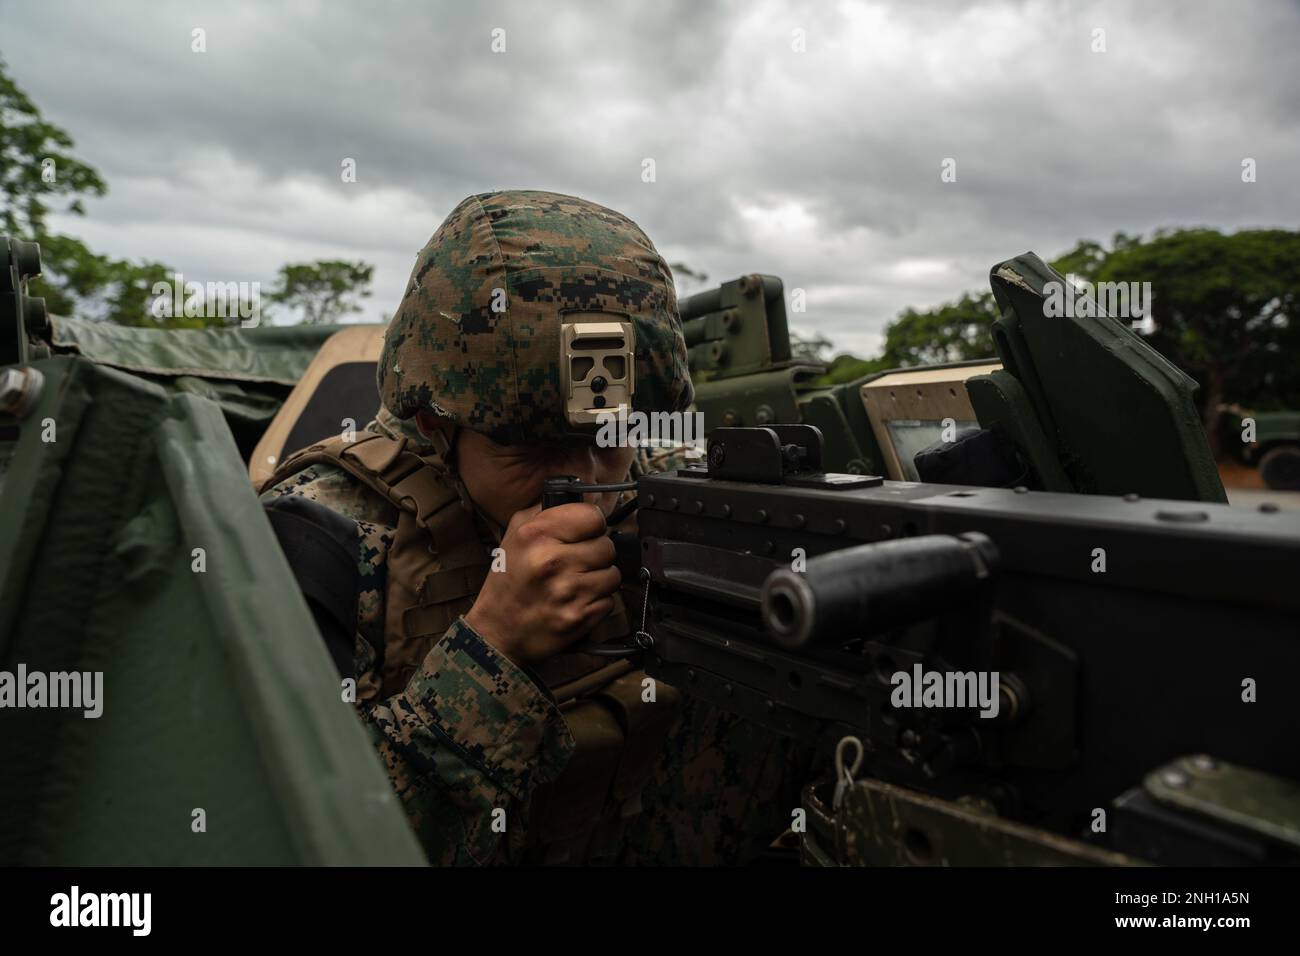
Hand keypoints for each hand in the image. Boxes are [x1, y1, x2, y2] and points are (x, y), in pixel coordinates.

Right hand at [465, 502, 619, 665]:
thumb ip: (545, 511)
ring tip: (576, 583)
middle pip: (607, 545)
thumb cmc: (508, 582)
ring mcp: (568, 591)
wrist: (497, 632)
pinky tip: (576, 601)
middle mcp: (553, 561)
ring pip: (612, 573)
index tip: (583, 533)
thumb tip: (582, 497)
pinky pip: (609, 600)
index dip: (591, 525)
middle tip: (575, 563)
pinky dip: (597, 601)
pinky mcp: (579, 616)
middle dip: (595, 554)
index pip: (593, 516)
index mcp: (536, 535)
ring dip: (599, 578)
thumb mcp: (515, 535)